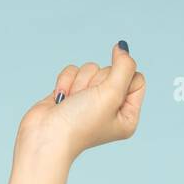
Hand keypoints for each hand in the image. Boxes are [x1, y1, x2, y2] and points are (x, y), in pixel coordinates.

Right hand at [15, 42, 145, 163]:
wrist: (46, 136)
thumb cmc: (80, 123)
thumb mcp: (112, 94)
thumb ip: (124, 67)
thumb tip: (123, 48)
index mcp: (127, 116)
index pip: (137, 79)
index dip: (123, 79)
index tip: (109, 93)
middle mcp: (112, 108)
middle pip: (113, 71)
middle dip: (96, 83)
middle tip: (87, 102)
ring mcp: (91, 100)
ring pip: (92, 68)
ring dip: (80, 83)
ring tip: (73, 103)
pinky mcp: (73, 93)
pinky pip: (74, 70)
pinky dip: (66, 82)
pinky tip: (62, 100)